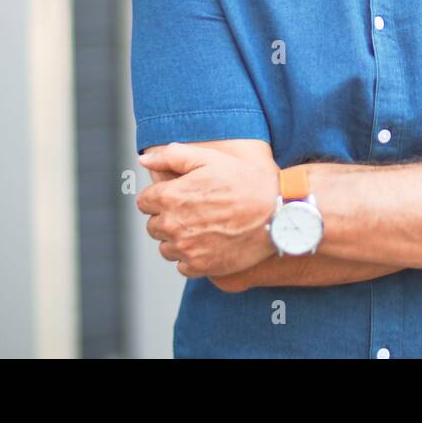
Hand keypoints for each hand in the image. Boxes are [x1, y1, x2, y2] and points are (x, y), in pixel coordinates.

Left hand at [136, 143, 277, 278]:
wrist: (277, 213)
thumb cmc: (245, 182)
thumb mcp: (210, 158)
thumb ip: (172, 156)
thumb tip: (144, 161)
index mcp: (171, 197)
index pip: (144, 202)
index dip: (162, 196)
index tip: (180, 195)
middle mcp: (173, 225)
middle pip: (153, 226)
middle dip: (168, 217)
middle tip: (196, 210)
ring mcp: (186, 249)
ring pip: (166, 247)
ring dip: (178, 239)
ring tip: (204, 227)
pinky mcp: (201, 267)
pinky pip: (183, 265)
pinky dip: (192, 256)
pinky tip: (210, 243)